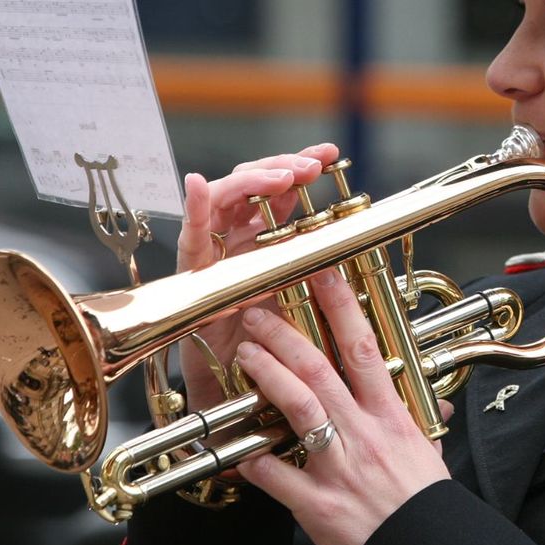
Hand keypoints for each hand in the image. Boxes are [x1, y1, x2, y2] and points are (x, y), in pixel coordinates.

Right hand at [176, 144, 338, 407]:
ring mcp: (213, 251)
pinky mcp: (191, 274)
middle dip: (283, 166)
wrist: (243, 389)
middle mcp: (237, 238)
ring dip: (253, 180)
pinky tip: (195, 184)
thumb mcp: (307, 295)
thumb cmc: (275, 343)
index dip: (302, 166)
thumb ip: (321, 262)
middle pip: (252, 184)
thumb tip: (355, 228)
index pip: (282, 190)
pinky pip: (189, 236)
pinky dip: (191, 207)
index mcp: (266, 239)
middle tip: (311, 166)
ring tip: (282, 176)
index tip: (331, 155)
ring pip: (224, 197)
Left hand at [234, 270, 451, 544]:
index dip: (342, 309)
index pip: (365, 350)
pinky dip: (254, 460)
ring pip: (299, 409)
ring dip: (269, 376)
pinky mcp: (316, 505)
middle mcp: (364, 436)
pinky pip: (276, 476)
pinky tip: (238, 446)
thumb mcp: (427, 454)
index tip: (324, 276)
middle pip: (321, 371)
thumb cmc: (426, 509)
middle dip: (287, 337)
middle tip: (260, 314)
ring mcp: (338, 468)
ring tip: (247, 354)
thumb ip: (414, 424)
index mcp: (392, 419)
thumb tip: (422, 402)